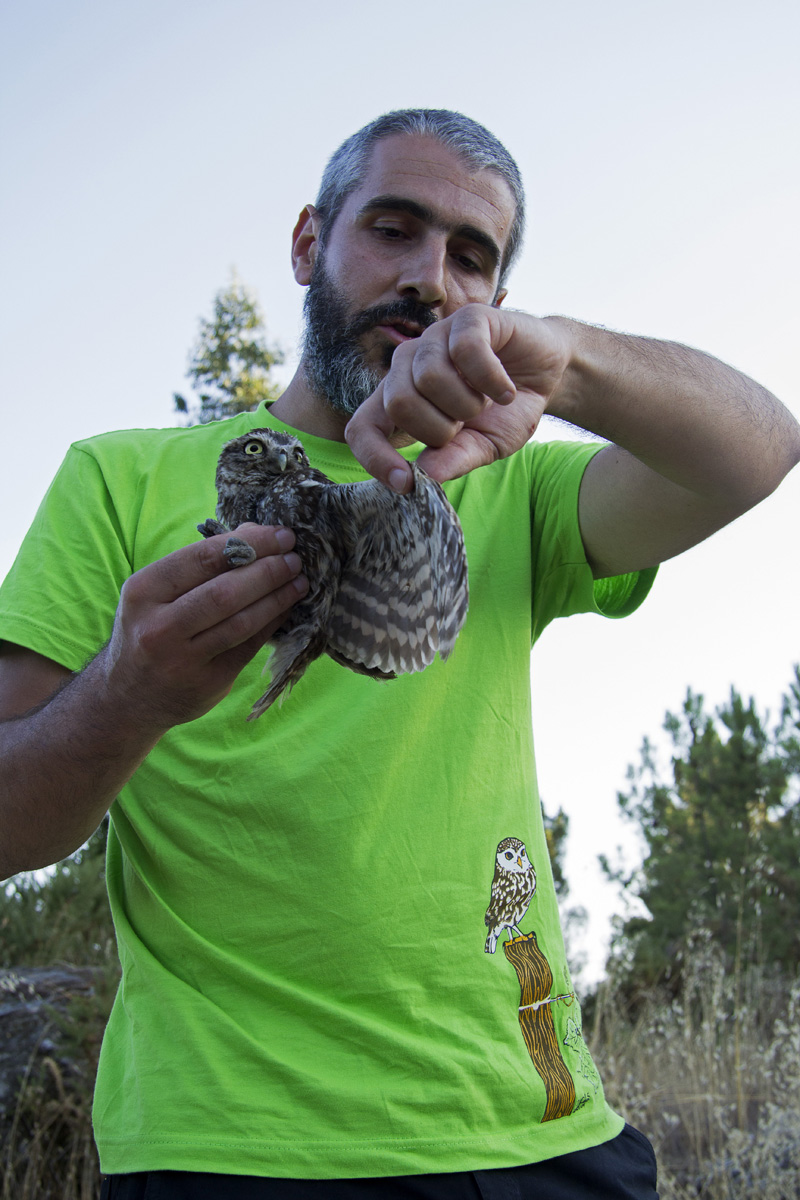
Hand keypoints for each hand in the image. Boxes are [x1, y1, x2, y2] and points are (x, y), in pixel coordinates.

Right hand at [99, 524, 307, 728]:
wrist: (127, 698)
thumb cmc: (149, 631)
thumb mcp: (157, 594)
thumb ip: (201, 564)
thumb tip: (254, 532)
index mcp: (143, 592)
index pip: (203, 558)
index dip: (249, 544)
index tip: (280, 535)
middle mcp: (158, 627)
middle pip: (225, 591)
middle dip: (268, 570)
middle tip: (295, 558)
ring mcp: (183, 659)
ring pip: (241, 622)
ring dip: (277, 597)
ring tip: (299, 581)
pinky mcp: (208, 683)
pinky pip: (249, 646)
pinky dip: (272, 623)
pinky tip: (287, 607)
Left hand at [345, 306, 571, 489]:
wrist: (546, 374)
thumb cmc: (506, 411)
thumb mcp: (483, 446)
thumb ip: (453, 459)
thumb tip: (424, 477)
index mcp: (401, 398)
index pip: (362, 427)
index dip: (374, 457)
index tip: (406, 483)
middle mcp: (408, 364)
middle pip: (398, 403)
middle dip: (439, 428)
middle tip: (466, 424)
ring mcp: (435, 337)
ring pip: (429, 378)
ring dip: (468, 404)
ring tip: (487, 403)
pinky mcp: (467, 319)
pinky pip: (465, 351)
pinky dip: (492, 381)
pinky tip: (506, 390)